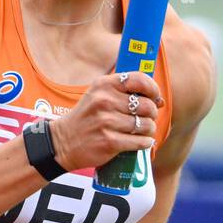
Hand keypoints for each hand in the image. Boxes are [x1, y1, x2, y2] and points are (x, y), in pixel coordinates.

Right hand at [49, 71, 164, 170]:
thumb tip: (159, 100)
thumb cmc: (87, 117)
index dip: (153, 89)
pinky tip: (140, 141)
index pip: (140, 80)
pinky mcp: (109, 141)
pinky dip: (145, 143)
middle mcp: (104, 101)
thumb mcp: (99, 96)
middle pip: (147, 105)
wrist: (63, 141)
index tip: (154, 98)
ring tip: (141, 131)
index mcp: (103, 85)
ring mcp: (106, 122)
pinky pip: (140, 141)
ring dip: (148, 130)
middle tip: (144, 118)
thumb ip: (125, 92)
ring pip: (146, 125)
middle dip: (151, 113)